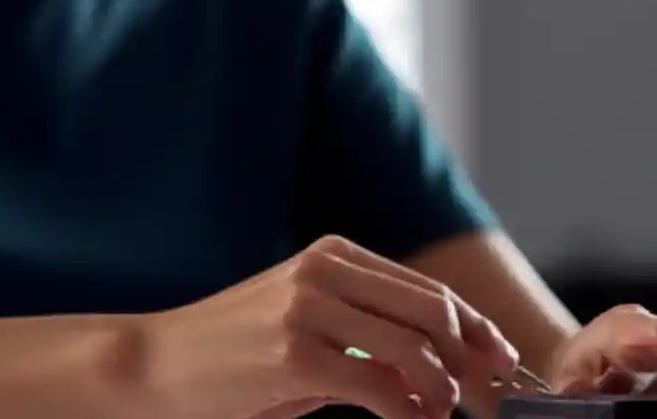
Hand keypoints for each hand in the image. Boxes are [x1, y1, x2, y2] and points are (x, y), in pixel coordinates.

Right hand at [139, 235, 519, 418]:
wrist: (155, 365)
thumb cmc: (234, 352)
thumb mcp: (307, 324)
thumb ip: (367, 333)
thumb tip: (440, 368)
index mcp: (334, 254)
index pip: (427, 289)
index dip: (475, 326)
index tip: (500, 357)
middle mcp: (326, 270)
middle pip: (432, 311)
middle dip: (470, 357)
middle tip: (480, 395)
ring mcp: (309, 308)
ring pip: (413, 348)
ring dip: (441, 388)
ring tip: (440, 413)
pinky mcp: (294, 354)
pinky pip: (378, 386)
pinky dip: (406, 410)